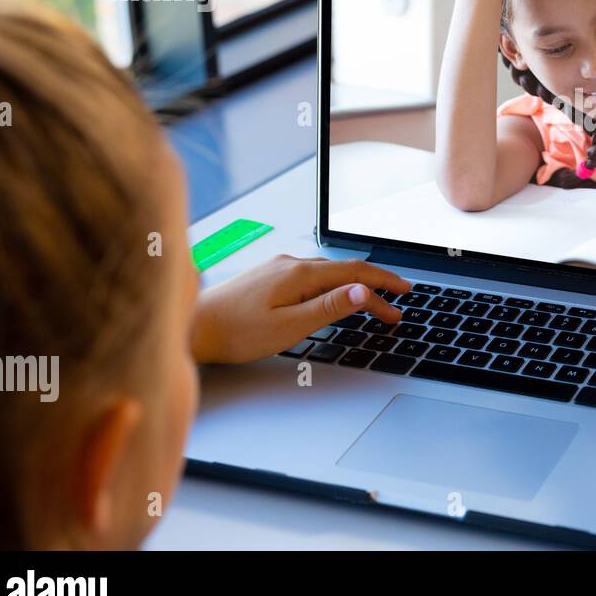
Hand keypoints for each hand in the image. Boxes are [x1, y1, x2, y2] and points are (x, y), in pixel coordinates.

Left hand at [192, 255, 411, 363]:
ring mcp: (278, 267)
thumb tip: (362, 290)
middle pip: (344, 270)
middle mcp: (290, 263)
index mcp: (299, 274)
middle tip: (396, 303)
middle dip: (374, 285)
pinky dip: (333, 285)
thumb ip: (328, 308)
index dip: (384, 283)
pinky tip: (333, 295)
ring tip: (372, 302)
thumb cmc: (234, 332)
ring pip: (328, 273)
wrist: (192, 326)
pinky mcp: (269, 277)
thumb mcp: (289, 326)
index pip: (355, 272)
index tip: (404, 295)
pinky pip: (312, 276)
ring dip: (353, 286)